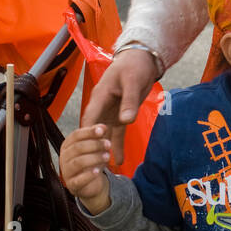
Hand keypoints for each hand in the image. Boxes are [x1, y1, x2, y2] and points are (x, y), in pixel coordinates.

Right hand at [60, 123, 113, 215]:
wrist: (91, 185)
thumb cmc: (91, 163)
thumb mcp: (94, 147)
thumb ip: (97, 136)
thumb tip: (103, 127)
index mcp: (68, 146)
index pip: (75, 135)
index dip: (89, 132)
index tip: (102, 130)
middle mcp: (64, 158)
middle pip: (78, 148)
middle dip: (95, 144)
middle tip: (108, 144)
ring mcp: (66, 172)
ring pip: (78, 162)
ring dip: (95, 158)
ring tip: (107, 156)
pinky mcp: (72, 185)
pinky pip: (79, 180)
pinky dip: (89, 175)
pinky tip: (97, 171)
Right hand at [80, 47, 158, 166]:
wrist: (143, 59)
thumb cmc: (134, 66)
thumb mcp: (132, 82)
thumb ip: (129, 102)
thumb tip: (126, 121)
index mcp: (100, 96)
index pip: (89, 119)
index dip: (87, 135)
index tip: (86, 151)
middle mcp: (102, 106)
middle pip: (94, 130)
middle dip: (94, 148)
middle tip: (96, 167)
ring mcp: (111, 112)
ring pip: (105, 135)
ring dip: (105, 150)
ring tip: (106, 170)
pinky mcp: (121, 115)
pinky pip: (118, 133)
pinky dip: (118, 145)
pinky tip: (119, 160)